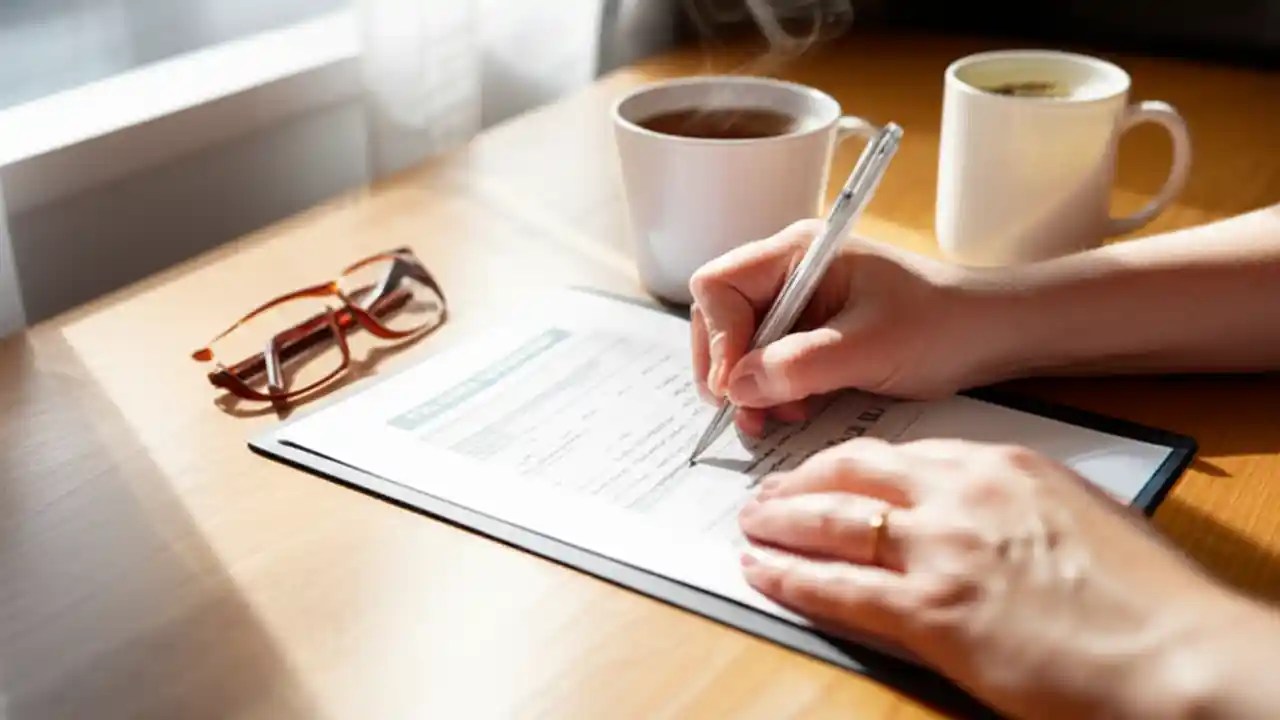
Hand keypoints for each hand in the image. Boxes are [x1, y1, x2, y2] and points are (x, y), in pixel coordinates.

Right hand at [689, 220, 1001, 436]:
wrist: (991, 335)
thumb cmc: (941, 325)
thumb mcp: (868, 348)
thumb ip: (798, 365)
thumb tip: (738, 387)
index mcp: (797, 252)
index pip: (719, 287)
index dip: (717, 339)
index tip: (735, 387)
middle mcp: (789, 272)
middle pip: (719, 316)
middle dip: (726, 367)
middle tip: (744, 412)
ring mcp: (799, 303)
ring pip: (740, 345)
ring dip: (750, 385)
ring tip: (776, 417)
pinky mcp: (811, 333)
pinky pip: (768, 361)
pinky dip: (772, 390)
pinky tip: (795, 409)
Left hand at [737, 438, 1279, 718]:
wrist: (1174, 652)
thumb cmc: (1145, 595)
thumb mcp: (1079, 513)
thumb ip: (1015, 501)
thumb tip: (977, 512)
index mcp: (998, 466)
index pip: (897, 455)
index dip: (845, 465)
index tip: (822, 472)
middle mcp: (957, 497)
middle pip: (849, 478)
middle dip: (797, 484)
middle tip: (765, 492)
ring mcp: (938, 553)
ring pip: (830, 526)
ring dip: (779, 525)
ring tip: (749, 526)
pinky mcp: (928, 614)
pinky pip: (836, 588)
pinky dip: (790, 579)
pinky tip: (762, 573)